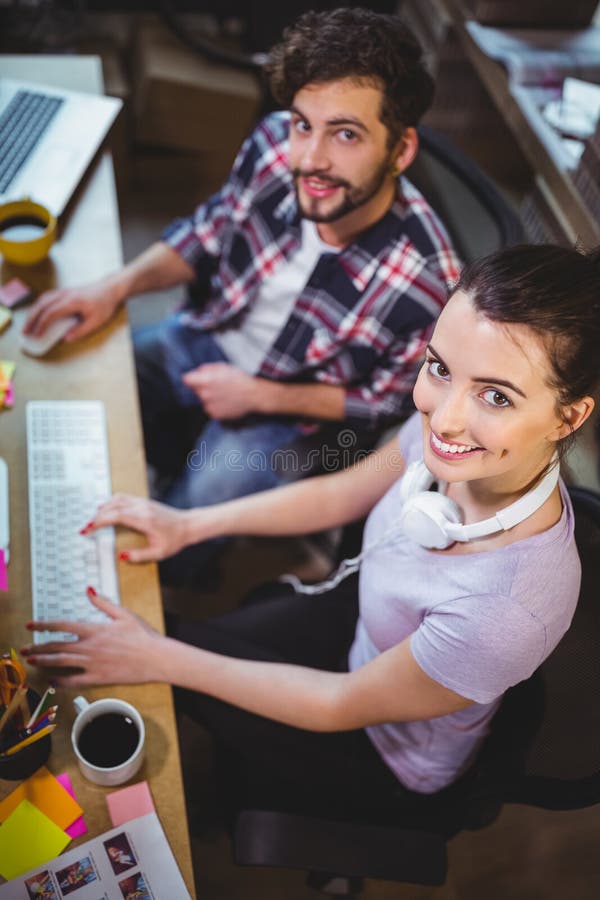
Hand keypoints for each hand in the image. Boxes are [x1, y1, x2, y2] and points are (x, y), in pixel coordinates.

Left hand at [21, 589, 164, 685]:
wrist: (156, 658)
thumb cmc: (143, 635)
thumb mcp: (123, 614)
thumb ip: (103, 603)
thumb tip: (89, 590)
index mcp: (95, 629)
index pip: (62, 625)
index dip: (43, 625)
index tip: (31, 625)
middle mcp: (90, 646)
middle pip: (56, 646)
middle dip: (37, 646)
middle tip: (24, 648)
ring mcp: (93, 663)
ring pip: (60, 662)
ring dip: (43, 661)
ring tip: (31, 661)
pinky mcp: (98, 678)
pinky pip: (74, 680)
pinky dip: (61, 680)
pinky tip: (53, 679)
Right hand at [23, 277, 123, 342]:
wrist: (110, 288)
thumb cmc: (104, 305)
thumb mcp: (96, 322)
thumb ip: (80, 331)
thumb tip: (65, 339)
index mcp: (72, 302)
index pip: (51, 313)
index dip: (42, 325)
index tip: (37, 335)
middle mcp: (64, 294)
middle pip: (42, 305)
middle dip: (32, 318)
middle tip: (25, 331)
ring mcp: (63, 291)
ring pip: (42, 299)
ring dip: (33, 311)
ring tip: (29, 324)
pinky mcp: (64, 291)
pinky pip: (47, 297)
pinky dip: (39, 306)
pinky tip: (37, 314)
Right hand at [82, 494, 191, 561]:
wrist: (188, 525)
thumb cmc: (174, 539)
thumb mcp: (159, 553)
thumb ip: (139, 556)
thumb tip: (121, 556)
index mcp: (144, 520)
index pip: (116, 516)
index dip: (99, 521)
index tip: (88, 529)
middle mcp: (141, 508)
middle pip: (112, 506)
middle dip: (96, 517)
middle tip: (85, 528)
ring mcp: (142, 502)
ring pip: (117, 499)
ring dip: (103, 508)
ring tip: (93, 520)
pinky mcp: (143, 502)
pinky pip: (123, 497)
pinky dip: (111, 502)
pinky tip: (106, 510)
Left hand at [182, 362, 259, 418]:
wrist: (253, 395)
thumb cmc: (238, 379)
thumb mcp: (222, 367)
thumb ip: (206, 369)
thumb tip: (197, 373)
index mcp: (205, 381)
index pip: (186, 380)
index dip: (192, 378)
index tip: (197, 379)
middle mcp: (204, 395)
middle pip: (196, 390)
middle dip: (203, 387)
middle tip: (217, 386)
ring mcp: (209, 406)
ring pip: (203, 401)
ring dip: (210, 398)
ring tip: (224, 394)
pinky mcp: (215, 415)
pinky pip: (210, 409)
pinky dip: (216, 406)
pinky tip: (226, 402)